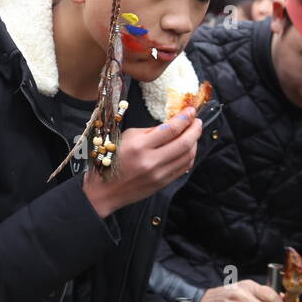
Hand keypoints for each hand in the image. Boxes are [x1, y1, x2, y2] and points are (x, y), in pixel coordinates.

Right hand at [82, 108, 202, 217]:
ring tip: (193, 134)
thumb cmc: (112, 159)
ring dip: (194, 142)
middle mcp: (151, 161)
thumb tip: (172, 124)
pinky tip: (188, 149)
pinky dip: (189, 156)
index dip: (185, 118)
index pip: (170, 129)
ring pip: (187, 156)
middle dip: (195, 129)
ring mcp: (158, 174)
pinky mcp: (162, 183)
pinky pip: (183, 168)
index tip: (191, 111)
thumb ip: (150, 131)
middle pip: (184, 142)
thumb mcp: (127, 138)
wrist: (105, 190)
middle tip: (197, 121)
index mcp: (139, 146)